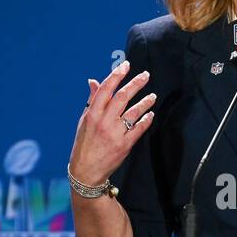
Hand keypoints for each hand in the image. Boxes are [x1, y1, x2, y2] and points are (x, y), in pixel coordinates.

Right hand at [68, 59, 153, 185]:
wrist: (86, 171)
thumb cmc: (84, 143)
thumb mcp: (84, 121)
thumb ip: (92, 101)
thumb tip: (94, 81)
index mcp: (92, 114)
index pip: (106, 89)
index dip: (116, 75)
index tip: (126, 65)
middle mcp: (104, 122)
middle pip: (122, 97)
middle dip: (136, 84)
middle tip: (146, 75)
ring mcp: (115, 134)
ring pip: (134, 112)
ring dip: (145, 102)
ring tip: (153, 96)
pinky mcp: (124, 145)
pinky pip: (139, 129)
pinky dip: (146, 120)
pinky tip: (150, 114)